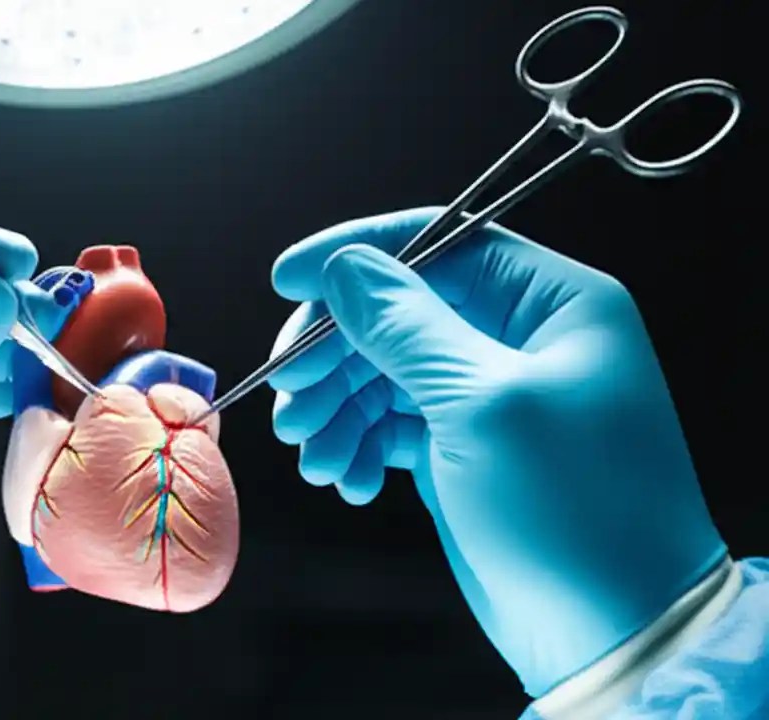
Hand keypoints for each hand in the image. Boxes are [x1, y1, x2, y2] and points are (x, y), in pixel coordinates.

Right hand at [267, 208, 726, 696]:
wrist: (614, 634)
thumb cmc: (573, 512)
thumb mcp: (485, 405)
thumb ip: (407, 327)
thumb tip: (344, 268)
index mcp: (552, 303)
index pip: (438, 242)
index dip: (355, 257)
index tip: (285, 280)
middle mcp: (518, 337)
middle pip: (396, 312)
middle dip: (335, 356)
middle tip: (290, 402)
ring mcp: (487, 394)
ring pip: (381, 371)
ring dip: (337, 410)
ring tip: (318, 460)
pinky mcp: (461, 446)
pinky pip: (388, 423)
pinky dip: (359, 446)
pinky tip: (351, 481)